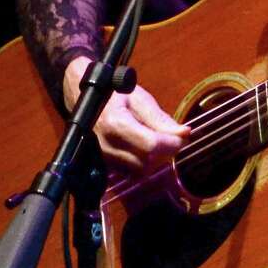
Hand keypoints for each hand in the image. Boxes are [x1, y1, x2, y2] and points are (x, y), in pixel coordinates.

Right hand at [63, 56, 186, 172]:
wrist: (83, 99)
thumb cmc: (113, 95)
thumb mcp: (139, 99)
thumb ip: (161, 119)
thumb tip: (185, 133)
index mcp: (115, 124)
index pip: (151, 146)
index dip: (171, 144)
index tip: (182, 137)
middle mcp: (106, 145)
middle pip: (147, 162)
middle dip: (166, 152)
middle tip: (174, 138)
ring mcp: (104, 158)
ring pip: (140, 171)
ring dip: (156, 160)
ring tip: (161, 142)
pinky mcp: (104, 165)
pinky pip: (130, 173)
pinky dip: (144, 164)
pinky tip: (147, 149)